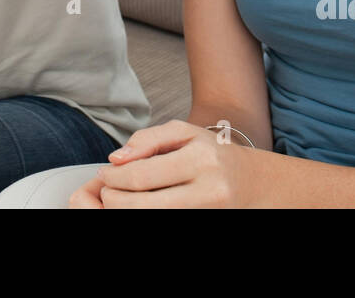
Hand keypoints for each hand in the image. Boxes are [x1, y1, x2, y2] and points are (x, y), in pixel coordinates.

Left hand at [68, 119, 260, 207]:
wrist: (250, 181)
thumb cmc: (211, 153)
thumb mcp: (183, 133)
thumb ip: (147, 140)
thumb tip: (116, 159)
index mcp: (200, 159)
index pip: (142, 175)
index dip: (114, 177)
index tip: (104, 174)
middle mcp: (208, 190)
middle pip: (144, 205)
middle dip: (114, 199)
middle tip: (106, 191)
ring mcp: (208, 212)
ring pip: (153, 217)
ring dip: (126, 210)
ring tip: (119, 198)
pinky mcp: (204, 221)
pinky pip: (167, 220)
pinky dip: (145, 214)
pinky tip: (140, 204)